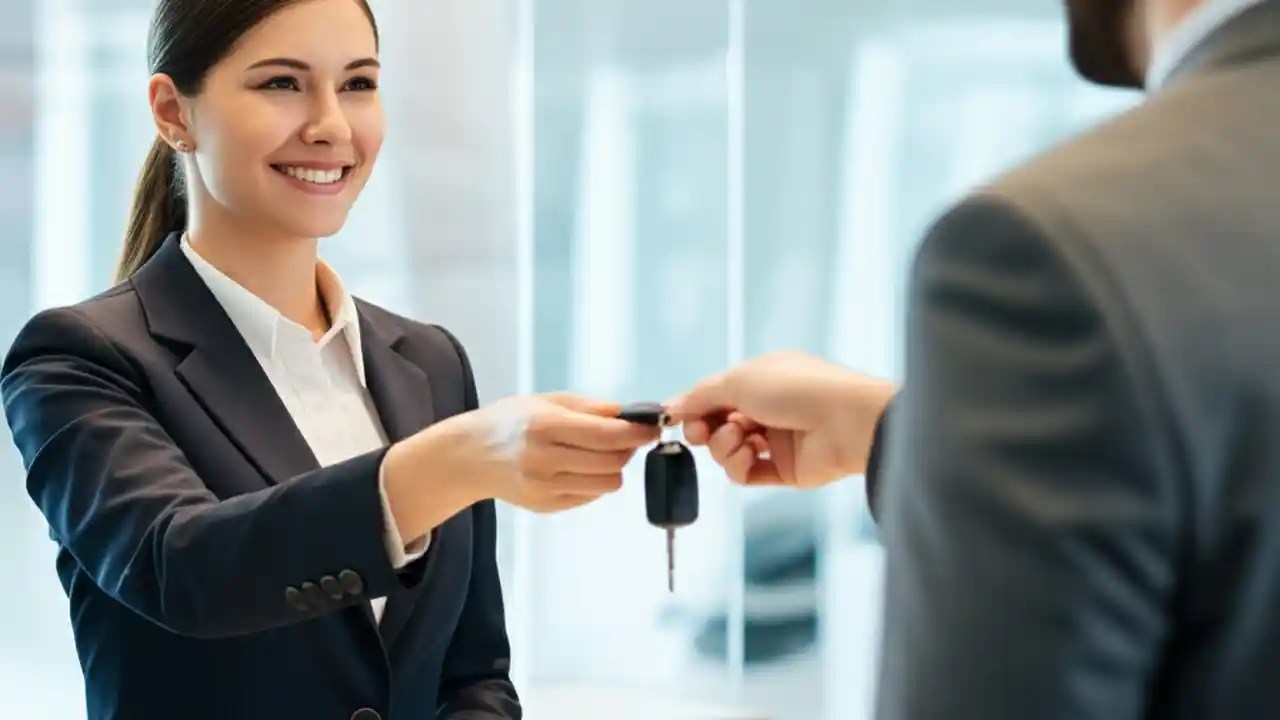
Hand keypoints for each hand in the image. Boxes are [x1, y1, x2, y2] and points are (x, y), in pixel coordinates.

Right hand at [429, 392, 659, 512]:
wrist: (470, 456)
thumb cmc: (510, 421)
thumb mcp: (546, 401)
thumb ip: (590, 408)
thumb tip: (630, 414)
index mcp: (545, 426)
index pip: (607, 434)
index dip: (636, 432)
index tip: (651, 427)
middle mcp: (544, 459)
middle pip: (612, 461)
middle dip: (629, 449)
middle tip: (629, 438)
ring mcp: (544, 487)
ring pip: (607, 483)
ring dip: (615, 467)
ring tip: (603, 453)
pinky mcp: (546, 506)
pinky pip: (591, 496)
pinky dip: (596, 482)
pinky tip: (581, 467)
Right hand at [666, 351, 895, 487]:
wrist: (846, 420)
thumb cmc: (797, 389)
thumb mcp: (739, 381)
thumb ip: (701, 396)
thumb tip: (670, 406)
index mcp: (761, 379)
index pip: (716, 396)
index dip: (694, 407)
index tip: (674, 417)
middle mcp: (768, 408)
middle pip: (718, 425)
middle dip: (704, 429)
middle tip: (701, 432)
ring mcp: (777, 440)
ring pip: (729, 451)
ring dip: (724, 446)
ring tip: (738, 438)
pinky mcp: (785, 469)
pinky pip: (747, 474)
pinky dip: (739, 467)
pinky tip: (747, 455)